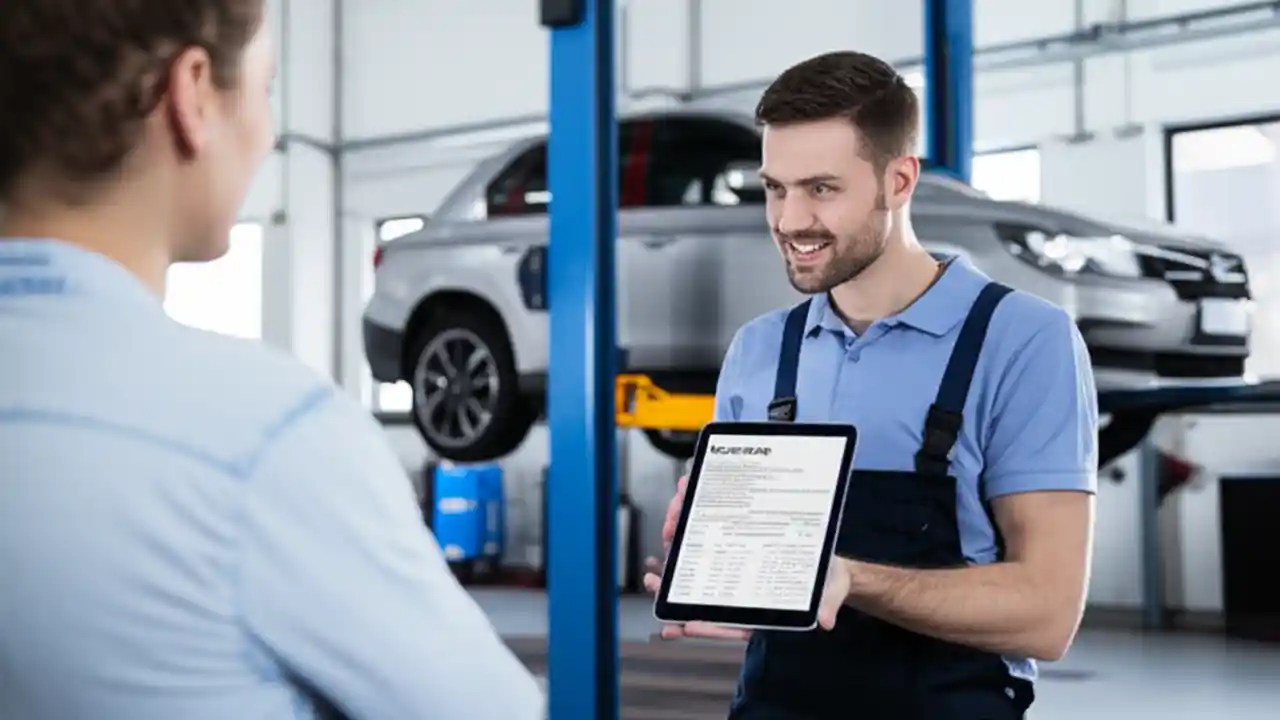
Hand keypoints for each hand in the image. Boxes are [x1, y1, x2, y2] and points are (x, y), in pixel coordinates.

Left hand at [643, 475, 853, 637]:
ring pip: (696, 564)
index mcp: (759, 609)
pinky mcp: (730, 547)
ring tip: (665, 529)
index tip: (683, 625)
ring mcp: (732, 570)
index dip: (704, 627)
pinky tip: (681, 504)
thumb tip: (827, 621)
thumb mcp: (829, 592)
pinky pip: (704, 538)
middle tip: (653, 582)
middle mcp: (739, 592)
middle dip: (673, 590)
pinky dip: (691, 521)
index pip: (727, 624)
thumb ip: (827, 605)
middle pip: (700, 594)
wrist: (828, 560)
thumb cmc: (827, 581)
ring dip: (675, 548)